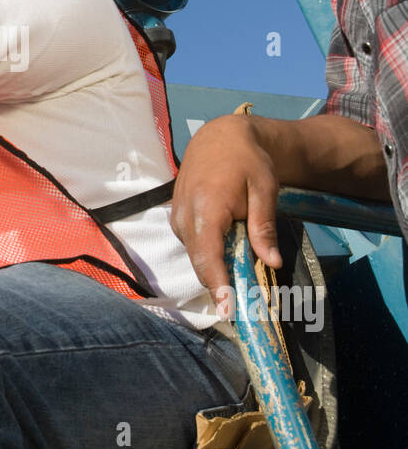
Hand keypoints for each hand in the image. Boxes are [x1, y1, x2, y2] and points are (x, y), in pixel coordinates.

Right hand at [170, 115, 282, 313]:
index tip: (227, 310)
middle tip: (245, 307)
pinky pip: (194, 247)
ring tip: (240, 285)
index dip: (218, 286)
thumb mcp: (265, 190)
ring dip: (216, 271)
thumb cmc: (247, 161)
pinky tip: (228, 258)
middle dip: (220, 286)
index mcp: (207, 208)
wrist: (220, 138)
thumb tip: (273, 263)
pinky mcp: (177, 220)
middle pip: (201, 263)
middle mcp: (185, 216)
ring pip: (196, 257)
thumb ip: (264, 227)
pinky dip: (210, 257)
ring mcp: (177, 218)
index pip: (208, 256)